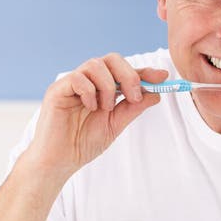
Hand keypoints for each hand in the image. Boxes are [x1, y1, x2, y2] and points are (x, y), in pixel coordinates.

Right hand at [27, 52, 167, 175]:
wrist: (60, 161)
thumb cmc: (83, 143)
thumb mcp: (115, 124)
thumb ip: (133, 108)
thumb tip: (156, 94)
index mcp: (102, 88)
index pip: (125, 72)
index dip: (144, 72)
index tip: (163, 77)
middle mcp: (88, 81)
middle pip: (111, 59)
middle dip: (128, 75)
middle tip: (133, 97)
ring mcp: (72, 83)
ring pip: (95, 64)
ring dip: (108, 86)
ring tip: (106, 108)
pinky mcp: (58, 90)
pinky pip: (78, 77)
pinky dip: (90, 91)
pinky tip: (90, 108)